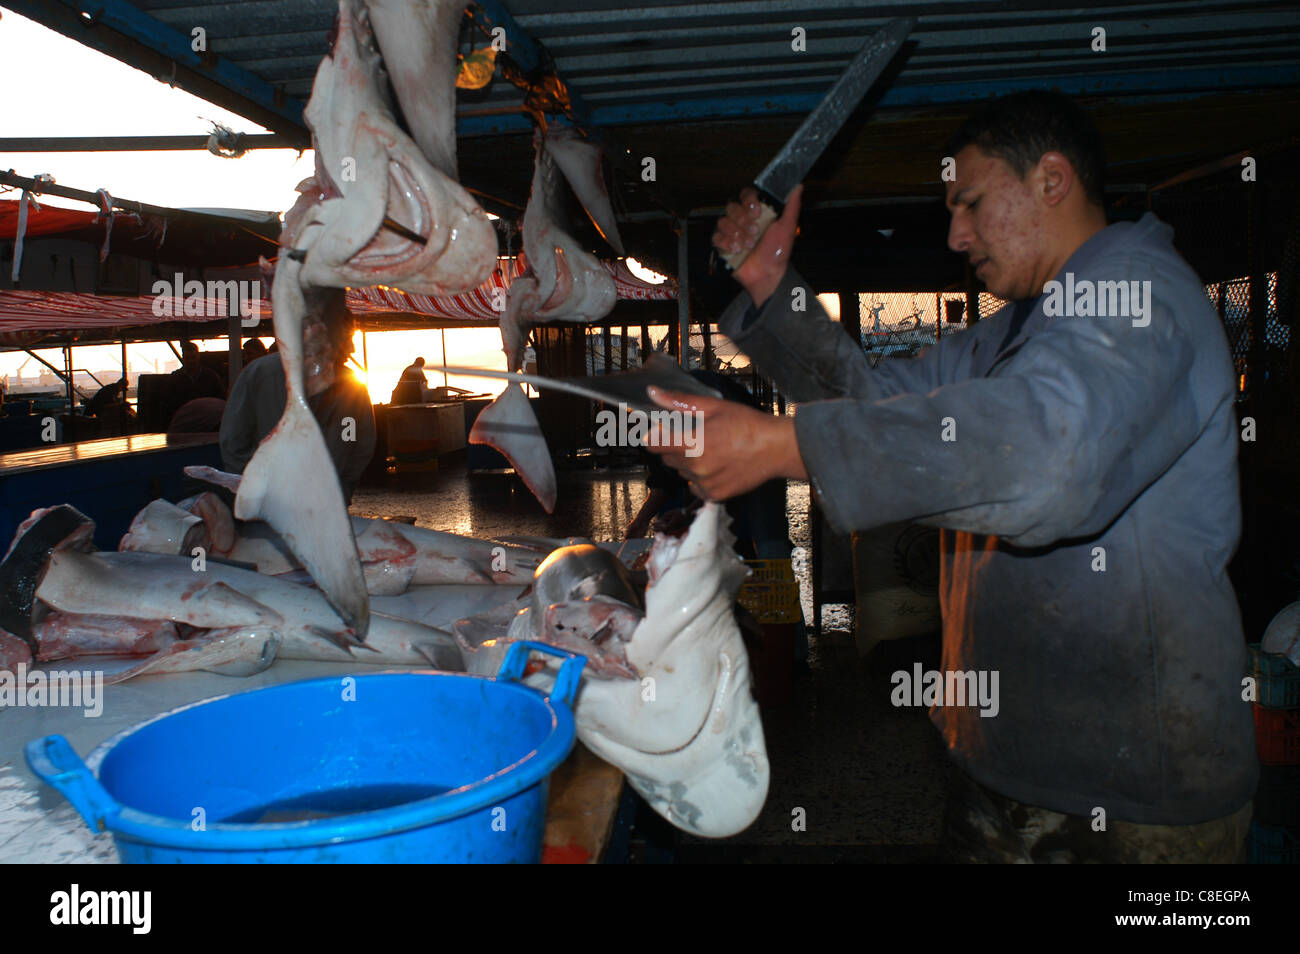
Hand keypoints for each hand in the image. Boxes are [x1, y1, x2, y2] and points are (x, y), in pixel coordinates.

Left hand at [643, 387, 807, 500]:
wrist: (776, 449)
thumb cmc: (748, 424)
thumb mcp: (713, 407)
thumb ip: (679, 402)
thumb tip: (653, 393)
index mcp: (692, 443)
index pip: (654, 444)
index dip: (654, 436)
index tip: (660, 432)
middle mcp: (696, 467)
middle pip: (667, 458)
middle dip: (675, 447)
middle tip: (696, 437)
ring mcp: (705, 484)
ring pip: (682, 473)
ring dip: (688, 463)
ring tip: (711, 451)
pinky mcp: (715, 496)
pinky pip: (695, 487)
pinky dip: (701, 479)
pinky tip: (717, 466)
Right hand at [712, 184, 802, 307]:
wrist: (768, 275)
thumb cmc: (778, 252)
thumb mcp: (787, 227)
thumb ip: (792, 206)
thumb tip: (798, 187)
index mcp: (756, 212)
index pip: (746, 195)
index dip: (749, 201)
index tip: (757, 212)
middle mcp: (742, 219)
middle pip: (732, 207)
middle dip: (743, 220)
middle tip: (755, 232)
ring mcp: (731, 232)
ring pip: (723, 221)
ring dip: (736, 233)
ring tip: (748, 245)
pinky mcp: (723, 245)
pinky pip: (716, 237)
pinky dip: (726, 243)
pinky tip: (737, 250)